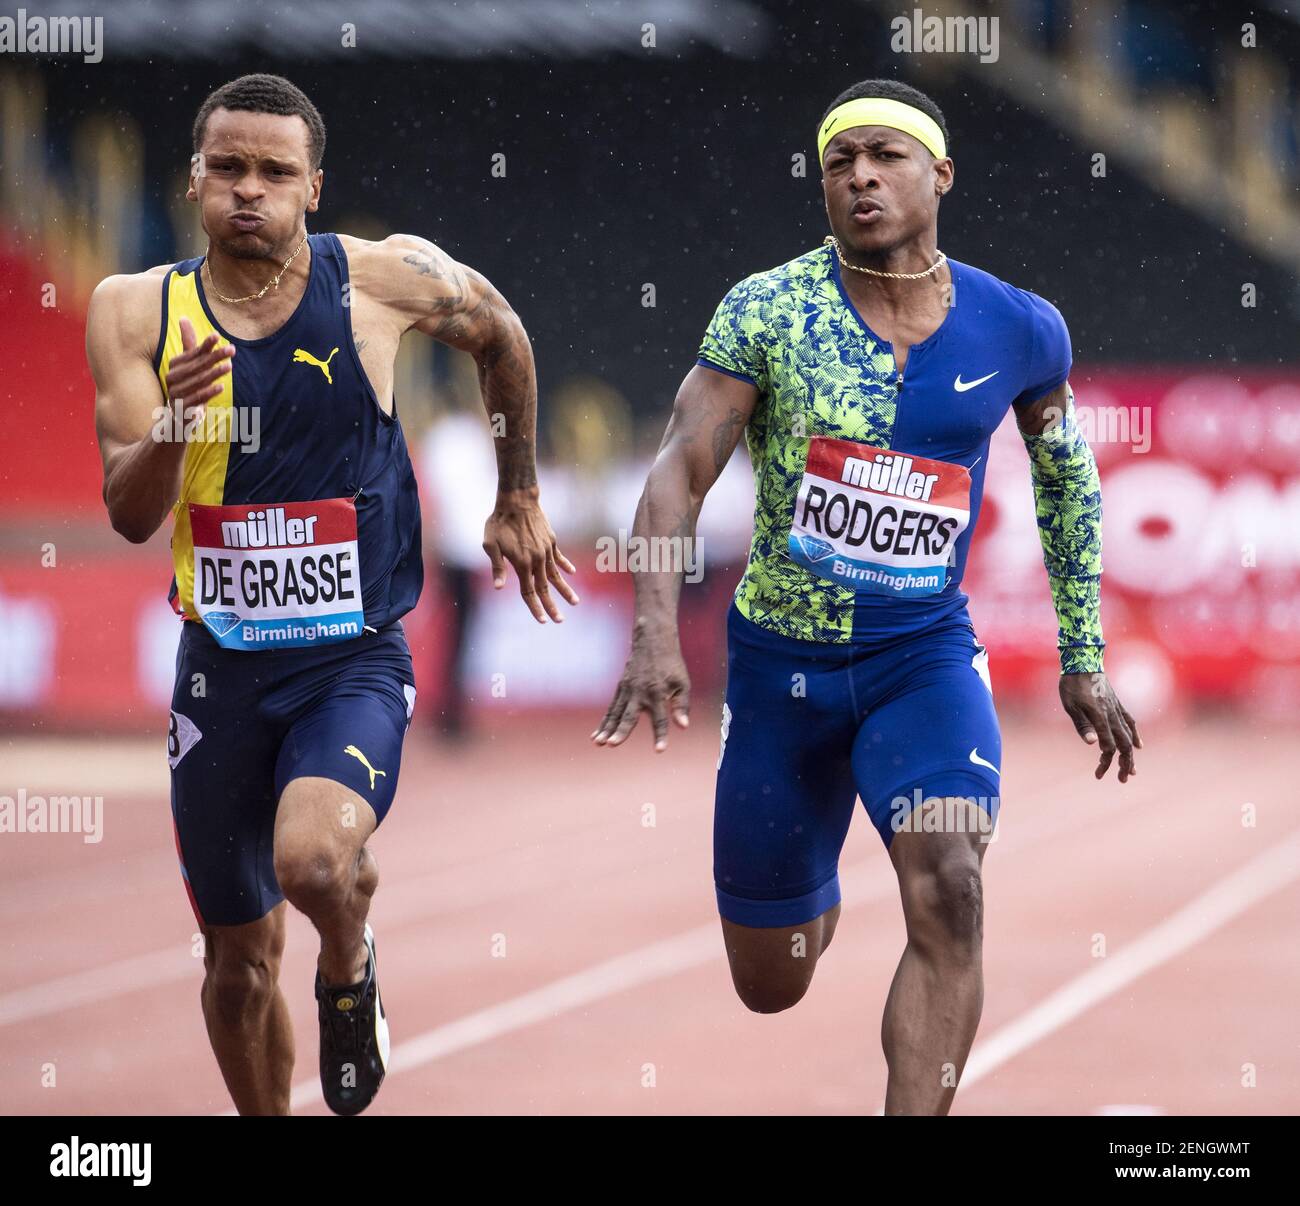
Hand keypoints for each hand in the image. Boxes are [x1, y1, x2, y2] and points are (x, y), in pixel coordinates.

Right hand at [165, 316, 233, 430]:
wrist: (177, 416)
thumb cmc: (187, 386)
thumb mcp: (189, 365)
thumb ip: (190, 345)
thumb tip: (183, 317)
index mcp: (174, 365)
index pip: (193, 353)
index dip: (205, 345)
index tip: (218, 335)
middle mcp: (172, 377)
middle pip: (197, 365)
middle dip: (215, 357)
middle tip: (231, 350)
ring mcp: (176, 393)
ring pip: (198, 381)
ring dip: (214, 373)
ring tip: (229, 366)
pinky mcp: (182, 408)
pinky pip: (197, 398)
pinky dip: (209, 393)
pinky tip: (221, 387)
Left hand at [481, 489, 578, 621]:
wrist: (518, 500)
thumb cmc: (500, 522)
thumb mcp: (491, 544)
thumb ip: (497, 566)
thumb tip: (498, 588)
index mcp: (522, 563)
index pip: (529, 592)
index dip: (535, 608)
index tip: (542, 621)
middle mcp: (537, 560)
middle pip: (545, 588)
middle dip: (552, 606)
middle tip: (560, 621)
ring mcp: (546, 551)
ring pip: (556, 575)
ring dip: (565, 590)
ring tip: (575, 602)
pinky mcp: (551, 541)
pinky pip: (559, 558)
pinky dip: (565, 566)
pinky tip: (571, 573)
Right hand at [592, 620, 689, 751]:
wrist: (653, 641)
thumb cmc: (671, 665)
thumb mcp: (682, 683)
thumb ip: (682, 705)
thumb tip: (683, 726)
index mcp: (657, 693)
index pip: (660, 719)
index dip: (661, 735)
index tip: (660, 750)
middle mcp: (640, 693)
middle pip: (629, 716)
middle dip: (621, 731)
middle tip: (612, 744)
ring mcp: (627, 691)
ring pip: (615, 713)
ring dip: (606, 729)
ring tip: (599, 743)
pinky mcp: (620, 689)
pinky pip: (611, 709)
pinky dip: (604, 723)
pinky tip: (596, 736)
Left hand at [1059, 672, 1141, 782]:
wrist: (1083, 662)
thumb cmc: (1072, 685)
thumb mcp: (1071, 706)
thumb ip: (1082, 725)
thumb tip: (1092, 744)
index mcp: (1100, 718)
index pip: (1108, 746)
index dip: (1105, 761)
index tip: (1098, 774)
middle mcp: (1112, 715)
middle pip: (1123, 745)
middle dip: (1124, 764)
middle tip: (1123, 779)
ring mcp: (1117, 710)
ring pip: (1129, 736)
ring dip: (1131, 755)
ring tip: (1132, 770)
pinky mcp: (1117, 704)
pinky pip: (1130, 723)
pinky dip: (1135, 736)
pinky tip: (1139, 746)